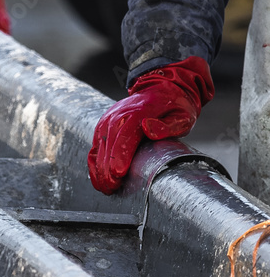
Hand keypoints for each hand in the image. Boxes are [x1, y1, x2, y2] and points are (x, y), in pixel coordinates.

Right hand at [88, 56, 214, 193]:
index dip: (119, 158)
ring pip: (98, 148)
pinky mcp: (103, 126)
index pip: (124, 137)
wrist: (161, 88)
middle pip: (108, 146)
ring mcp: (108, 121)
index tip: (119, 175)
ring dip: (99, 169)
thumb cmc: (174, 106)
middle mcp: (118, 116)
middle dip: (107, 169)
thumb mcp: (183, 115)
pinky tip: (97, 177)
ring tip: (104, 188)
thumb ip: (168, 125)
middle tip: (111, 188)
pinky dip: (94, 162)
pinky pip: (95, 146)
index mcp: (138, 113)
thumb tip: (148, 130)